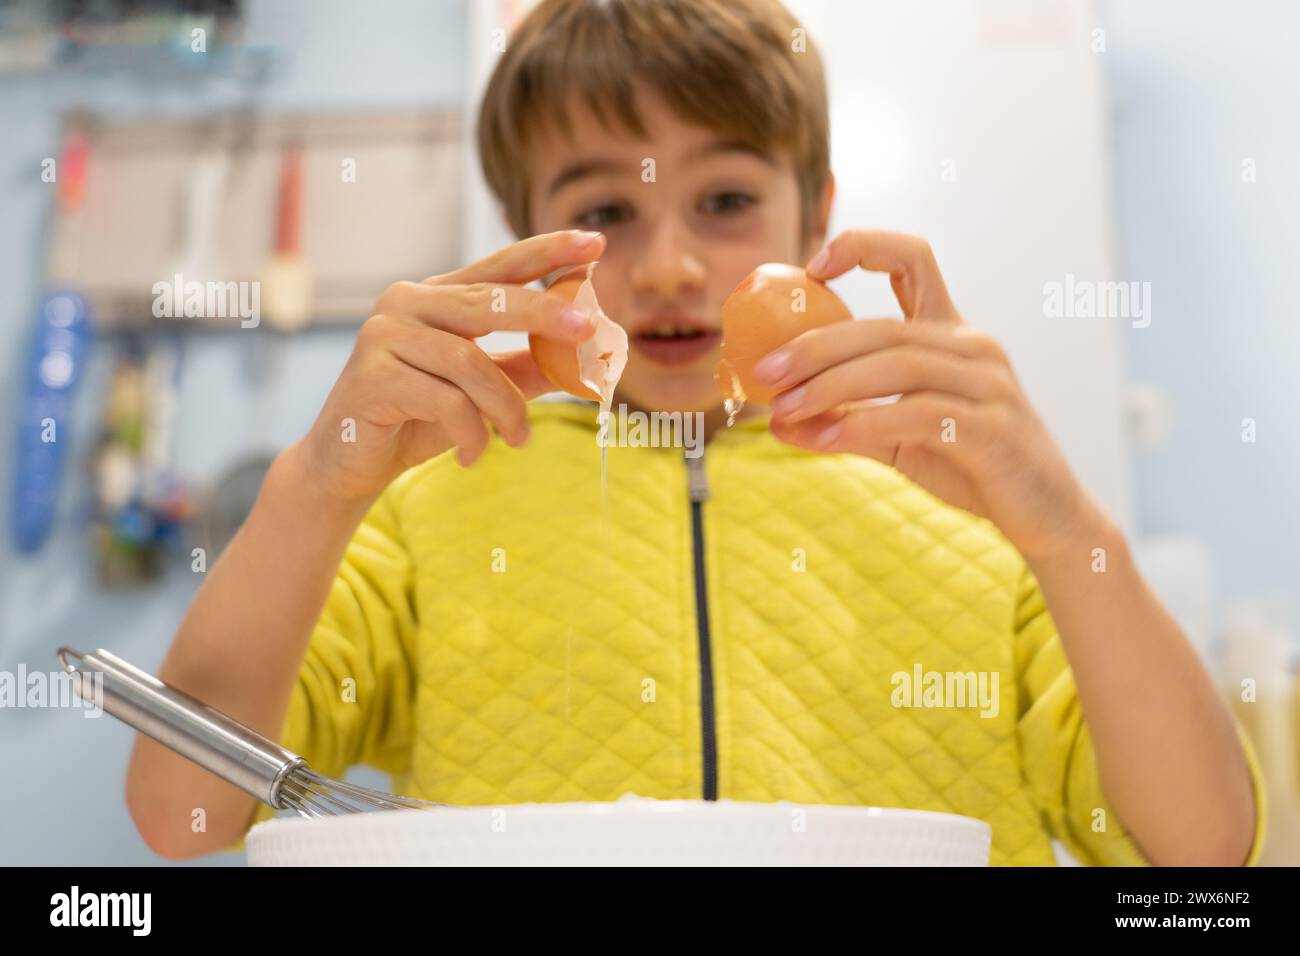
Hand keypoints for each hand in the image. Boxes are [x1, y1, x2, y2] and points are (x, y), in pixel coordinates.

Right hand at [297, 229, 604, 502]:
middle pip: (489, 301)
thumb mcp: (482, 393)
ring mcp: (384, 336)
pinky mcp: (372, 376)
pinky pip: (447, 401)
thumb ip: (525, 370)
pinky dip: (472, 433)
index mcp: (435, 297)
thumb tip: (585, 358)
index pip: (498, 267)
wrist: (352, 464)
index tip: (594, 244)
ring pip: (471, 362)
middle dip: (543, 313)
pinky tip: (473, 456)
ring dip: (507, 407)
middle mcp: (405, 303)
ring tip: (518, 440)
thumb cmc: (418, 420)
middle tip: (588, 328)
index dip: (546, 253)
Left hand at [761, 229, 1102, 561]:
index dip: (863, 246)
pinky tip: (826, 439)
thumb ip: (843, 423)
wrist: (1045, 515)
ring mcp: (987, 384)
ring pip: (897, 365)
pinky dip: (865, 424)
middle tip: (766, 369)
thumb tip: (776, 421)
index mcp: (952, 334)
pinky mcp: (992, 428)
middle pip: (884, 326)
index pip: (913, 259)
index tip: (813, 267)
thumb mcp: (898, 440)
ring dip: (830, 386)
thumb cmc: (972, 467)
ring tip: (784, 408)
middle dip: (816, 345)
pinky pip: (918, 415)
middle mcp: (972, 347)